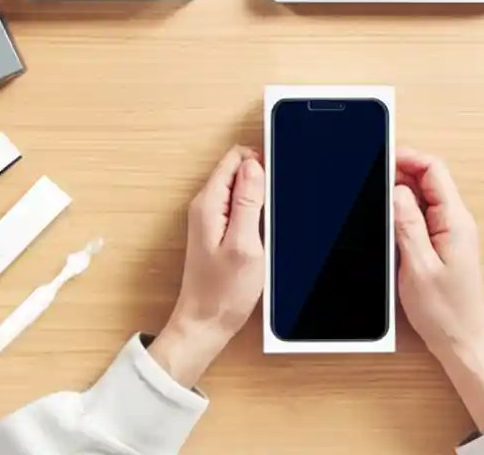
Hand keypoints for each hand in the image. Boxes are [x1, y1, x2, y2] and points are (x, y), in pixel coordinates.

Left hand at [150, 146, 265, 386]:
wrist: (205, 324)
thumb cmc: (223, 293)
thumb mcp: (245, 244)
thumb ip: (248, 202)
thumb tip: (255, 165)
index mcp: (210, 204)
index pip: (235, 158)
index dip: (261, 162)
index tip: (277, 181)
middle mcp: (207, 207)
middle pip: (238, 171)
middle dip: (262, 180)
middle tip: (273, 211)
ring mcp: (211, 219)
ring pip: (241, 190)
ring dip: (259, 199)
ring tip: (267, 227)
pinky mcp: (219, 232)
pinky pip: (240, 208)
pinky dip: (255, 214)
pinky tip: (262, 235)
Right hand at [394, 148, 483, 433]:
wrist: (462, 343)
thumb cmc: (446, 313)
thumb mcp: (418, 266)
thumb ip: (407, 224)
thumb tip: (395, 189)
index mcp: (455, 221)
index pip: (434, 170)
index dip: (407, 157)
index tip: (382, 157)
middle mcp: (456, 222)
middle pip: (428, 180)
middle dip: (399, 172)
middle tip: (371, 176)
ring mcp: (450, 233)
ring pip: (423, 197)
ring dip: (399, 193)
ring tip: (374, 197)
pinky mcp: (442, 245)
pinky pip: (422, 217)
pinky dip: (402, 212)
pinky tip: (386, 220)